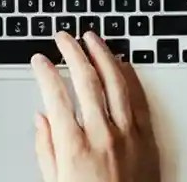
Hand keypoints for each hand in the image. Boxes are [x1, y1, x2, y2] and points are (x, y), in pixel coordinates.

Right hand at [30, 32, 160, 181]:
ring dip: (102, 53)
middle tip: (63, 37)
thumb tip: (41, 120)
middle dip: (72, 51)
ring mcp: (128, 134)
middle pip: (85, 79)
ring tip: (92, 38)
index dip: (45, 72)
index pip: (55, 95)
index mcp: (73, 148)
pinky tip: (122, 63)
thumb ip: (46, 149)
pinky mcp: (148, 138)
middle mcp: (102, 135)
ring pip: (115, 81)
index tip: (39, 60)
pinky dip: (130, 75)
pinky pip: (139, 98)